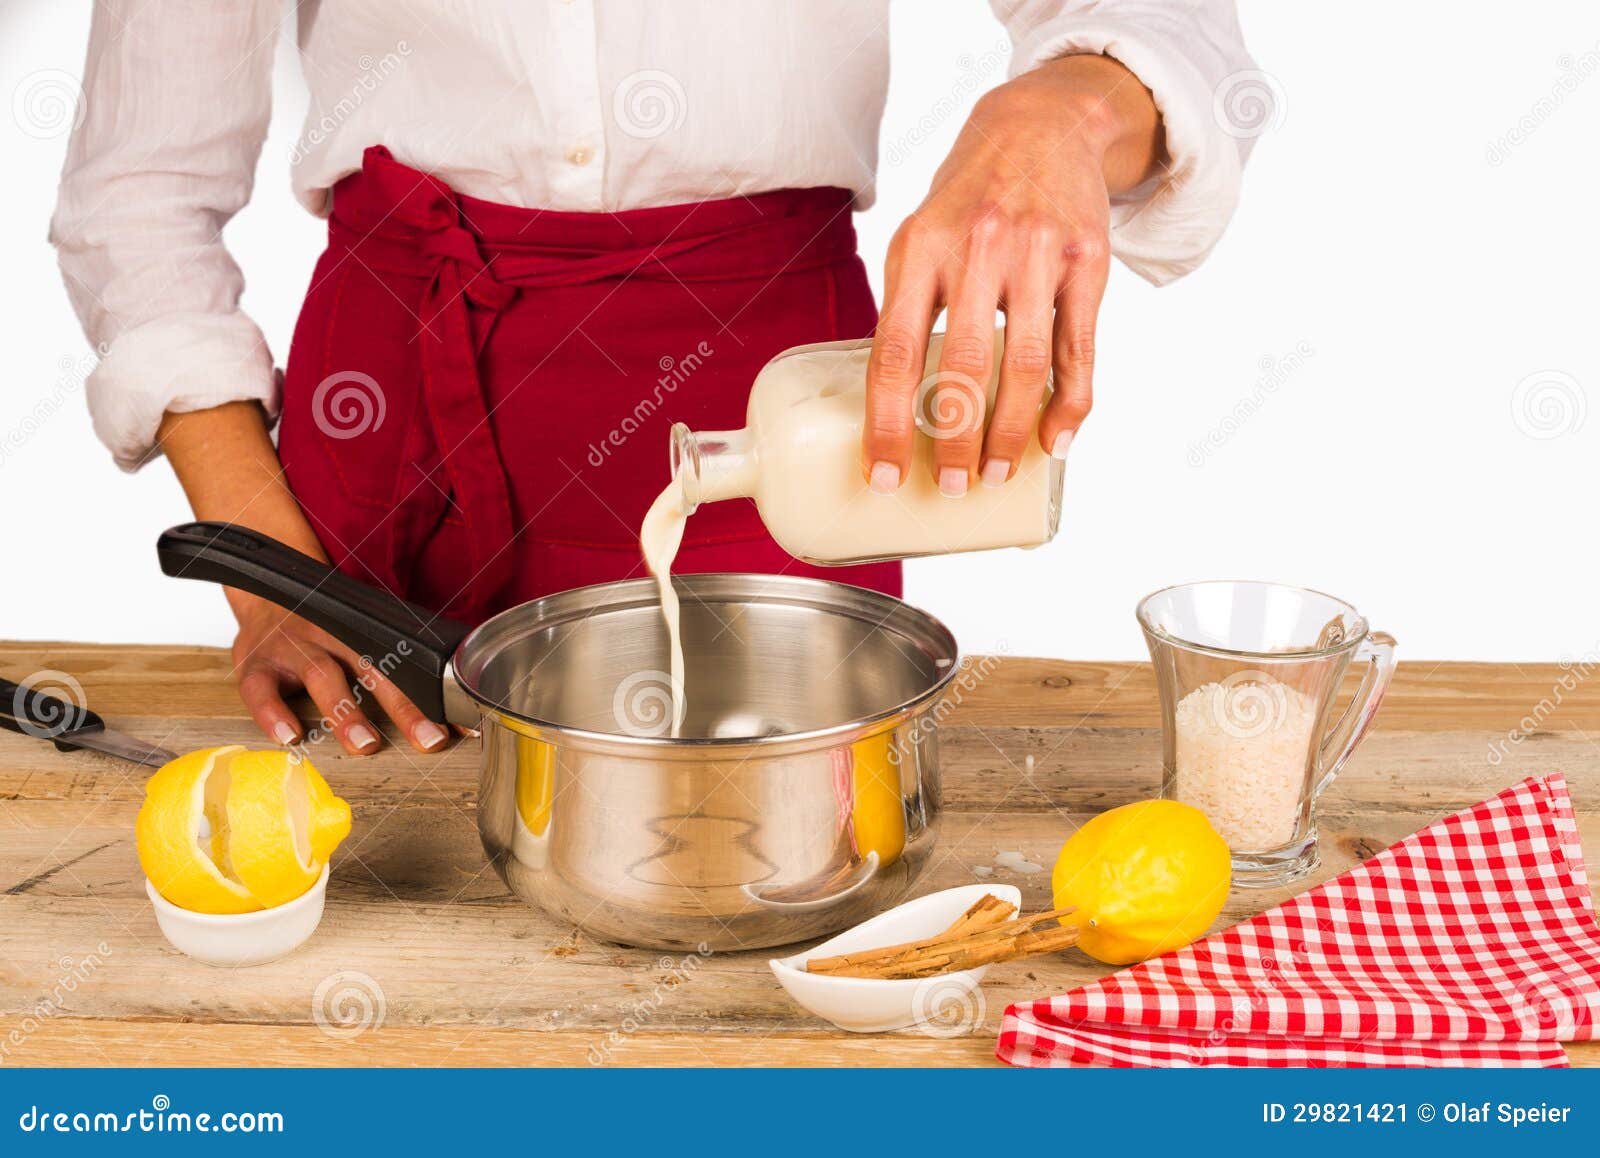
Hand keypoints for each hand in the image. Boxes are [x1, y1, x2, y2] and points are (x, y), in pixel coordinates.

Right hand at [156, 401, 445, 755]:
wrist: (267, 590)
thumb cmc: (325, 626)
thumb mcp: (360, 633)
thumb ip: (396, 664)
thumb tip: (449, 706)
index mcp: (363, 632)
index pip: (407, 666)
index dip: (434, 698)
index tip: (460, 726)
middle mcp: (332, 636)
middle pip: (374, 671)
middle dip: (404, 708)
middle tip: (428, 739)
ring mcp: (293, 648)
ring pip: (323, 677)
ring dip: (346, 712)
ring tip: (366, 744)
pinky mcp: (255, 663)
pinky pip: (261, 689)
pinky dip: (272, 714)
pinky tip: (290, 737)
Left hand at [863, 54, 1162, 493]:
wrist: (1043, 125)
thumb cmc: (969, 200)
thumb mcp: (921, 238)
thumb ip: (911, 309)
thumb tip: (898, 407)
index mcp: (920, 248)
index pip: (894, 353)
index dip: (888, 424)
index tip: (883, 476)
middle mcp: (978, 247)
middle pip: (963, 371)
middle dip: (955, 444)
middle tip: (951, 487)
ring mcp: (1038, 254)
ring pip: (1025, 368)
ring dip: (1010, 435)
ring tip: (994, 474)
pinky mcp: (1088, 262)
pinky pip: (1079, 351)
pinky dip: (1070, 407)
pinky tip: (1056, 442)